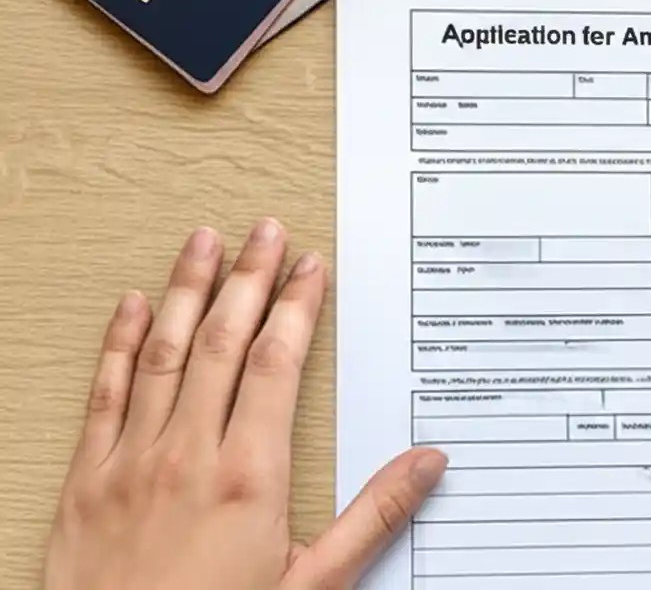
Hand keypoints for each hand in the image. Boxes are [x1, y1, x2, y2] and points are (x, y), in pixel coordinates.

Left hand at [44, 219, 445, 589]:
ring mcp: (131, 461)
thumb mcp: (312, 586)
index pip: (277, 364)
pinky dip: (115, 343)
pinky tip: (128, 306)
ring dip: (184, 290)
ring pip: (160, 352)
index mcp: (250, 475)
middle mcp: (188, 455)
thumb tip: (428, 464)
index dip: (295, 306)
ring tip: (204, 242)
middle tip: (265, 230)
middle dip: (248, 279)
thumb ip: (373, 518)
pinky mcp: (87, 479)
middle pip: (221, 342)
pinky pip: (103, 393)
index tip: (309, 267)